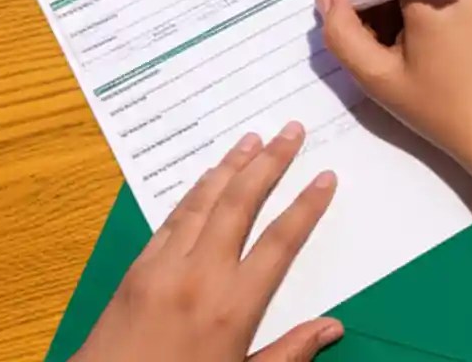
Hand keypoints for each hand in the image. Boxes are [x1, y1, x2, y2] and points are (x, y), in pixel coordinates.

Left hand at [71, 122, 341, 361]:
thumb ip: (289, 353)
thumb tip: (334, 327)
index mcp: (234, 307)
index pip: (280, 242)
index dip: (306, 207)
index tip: (325, 177)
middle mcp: (200, 276)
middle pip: (241, 205)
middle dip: (270, 163)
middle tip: (290, 131)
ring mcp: (164, 267)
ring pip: (204, 203)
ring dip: (231, 166)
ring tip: (253, 139)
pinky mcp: (137, 268)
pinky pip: (171, 219)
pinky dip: (195, 193)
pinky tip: (207, 178)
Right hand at [316, 0, 471, 178]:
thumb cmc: (439, 107)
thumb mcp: (377, 75)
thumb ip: (342, 33)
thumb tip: (328, 0)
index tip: (348, 19)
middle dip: (375, 2)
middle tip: (372, 48)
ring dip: (397, 10)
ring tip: (397, 55)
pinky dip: (422, 13)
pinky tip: (423, 52)